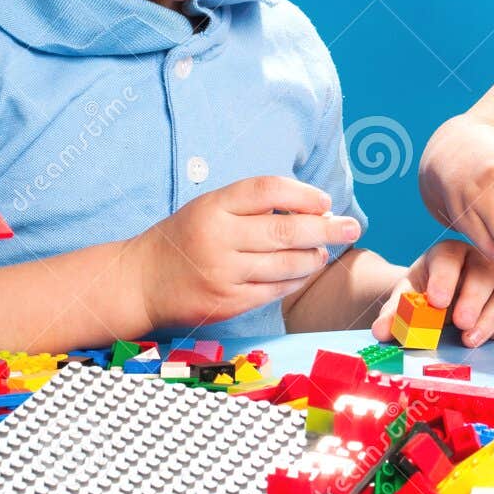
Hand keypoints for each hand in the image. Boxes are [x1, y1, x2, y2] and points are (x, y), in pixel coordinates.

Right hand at [125, 175, 361, 330]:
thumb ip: (253, 206)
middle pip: (285, 230)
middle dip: (326, 229)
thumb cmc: (185, 238)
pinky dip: (295, 280)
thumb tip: (314, 208)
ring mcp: (223, 274)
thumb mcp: (210, 208)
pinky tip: (303, 272)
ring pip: (286, 265)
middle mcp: (218, 239)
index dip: (303, 194)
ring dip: (314, 258)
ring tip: (324, 251)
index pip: (268, 190)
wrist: (142, 282)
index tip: (325, 201)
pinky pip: (275, 290)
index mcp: (213, 207)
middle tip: (352, 227)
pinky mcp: (227, 303)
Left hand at [371, 239, 493, 346]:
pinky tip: (493, 340)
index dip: (444, 277)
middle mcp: (480, 262)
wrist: (440, 306)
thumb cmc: (425, 299)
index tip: (436, 301)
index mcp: (448, 254)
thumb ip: (395, 314)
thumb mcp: (406, 302)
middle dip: (473, 298)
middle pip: (485, 272)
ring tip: (470, 339)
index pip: (449, 257)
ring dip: (491, 318)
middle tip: (460, 323)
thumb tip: (382, 331)